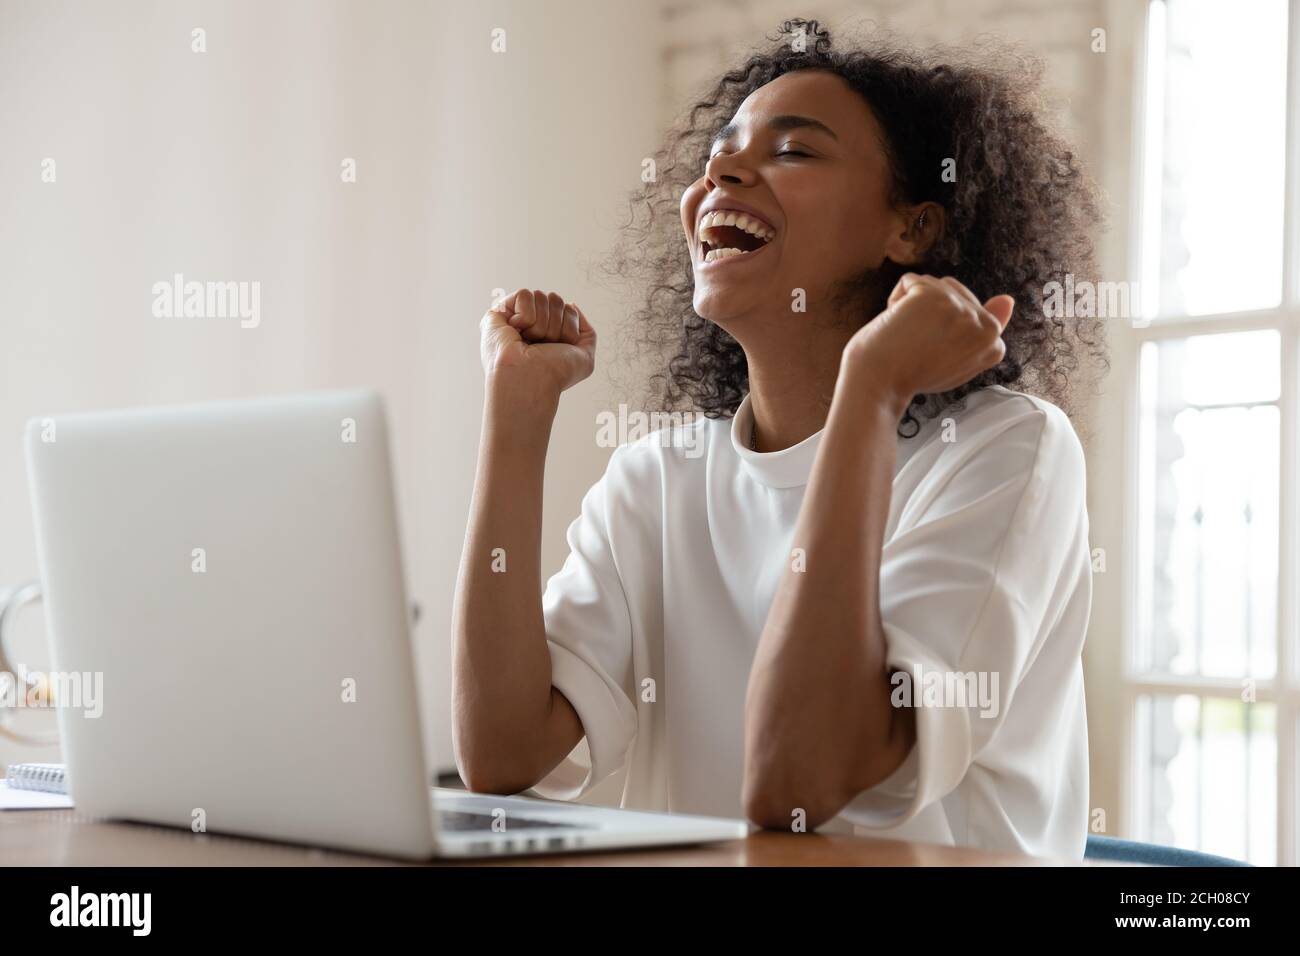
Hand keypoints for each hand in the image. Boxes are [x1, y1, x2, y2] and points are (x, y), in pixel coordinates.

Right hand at [479, 288, 596, 399]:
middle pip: (556, 300)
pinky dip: (527, 316)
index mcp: (550, 332)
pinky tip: (517, 332)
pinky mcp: (499, 312)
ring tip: (530, 342)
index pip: (568, 309)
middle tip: (542, 346)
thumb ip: (587, 331)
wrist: (532, 380)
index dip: (569, 328)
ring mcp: (515, 318)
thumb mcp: (585, 357)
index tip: (558, 348)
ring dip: (542, 324)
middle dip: (556, 325)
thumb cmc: (555, 374)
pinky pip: (524, 294)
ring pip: (541, 296)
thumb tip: (571, 304)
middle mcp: (533, 324)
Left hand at [843, 273, 1013, 405]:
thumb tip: (1009, 298)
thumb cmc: (913, 375)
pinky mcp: (933, 294)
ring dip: (913, 307)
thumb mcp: (957, 358)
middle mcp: (984, 326)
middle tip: (918, 347)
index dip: (942, 330)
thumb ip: (984, 332)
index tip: (932, 356)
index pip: (969, 313)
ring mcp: (961, 307)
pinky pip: (909, 282)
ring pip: (933, 285)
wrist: (879, 385)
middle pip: (954, 293)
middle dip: (930, 314)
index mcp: (994, 345)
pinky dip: (895, 300)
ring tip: (908, 336)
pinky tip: (895, 326)